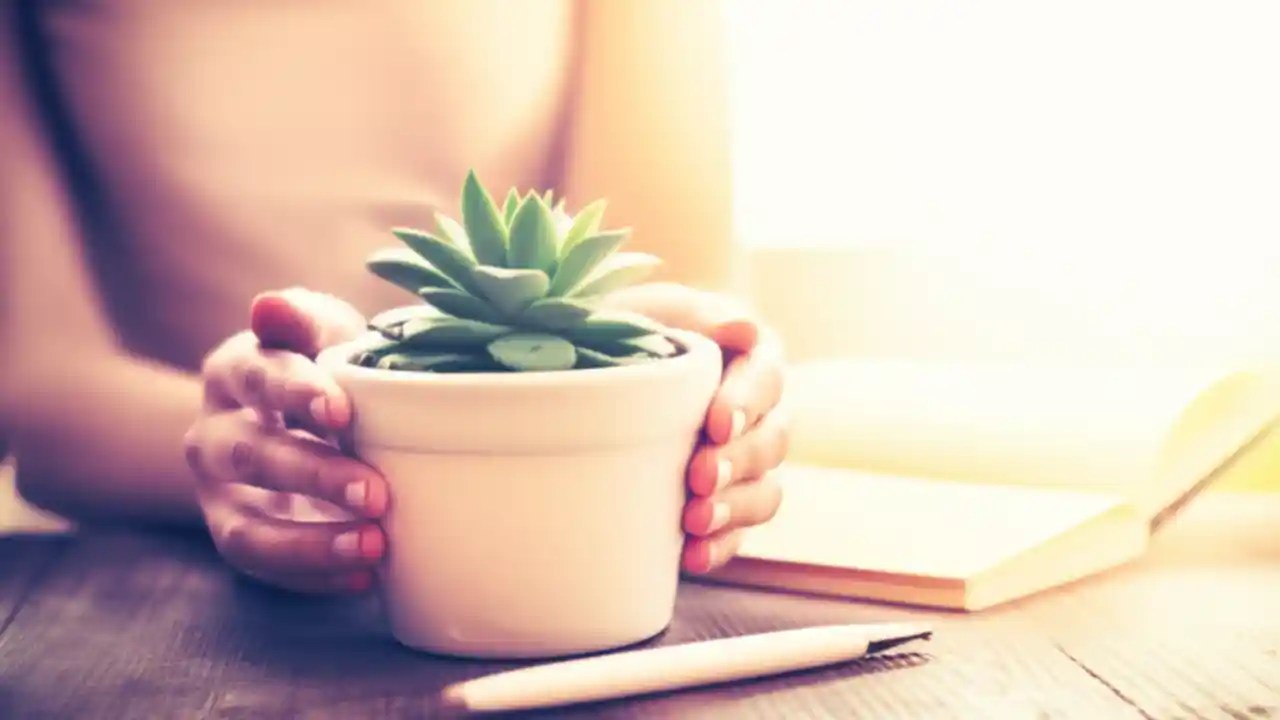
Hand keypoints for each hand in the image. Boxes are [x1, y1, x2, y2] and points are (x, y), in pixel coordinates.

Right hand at [183, 288, 388, 593]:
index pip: (259, 375)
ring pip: (247, 528)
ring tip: (375, 547)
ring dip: (311, 543)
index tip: (344, 412)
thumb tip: (270, 306)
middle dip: (314, 476)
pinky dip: (315, 575)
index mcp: (234, 370)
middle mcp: (212, 432)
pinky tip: (365, 575)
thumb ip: (307, 321)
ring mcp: (216, 494)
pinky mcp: (233, 537)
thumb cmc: (322, 368)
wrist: (296, 421)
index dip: (298, 394)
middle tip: (378, 493)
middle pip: (251, 456)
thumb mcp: (323, 333)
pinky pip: (264, 568)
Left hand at [608, 283, 788, 573]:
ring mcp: (747, 463)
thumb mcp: (657, 311)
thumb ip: (700, 316)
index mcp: (753, 359)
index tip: (716, 422)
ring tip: (694, 520)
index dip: (746, 403)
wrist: (598, 373)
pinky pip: (739, 533)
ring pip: (765, 492)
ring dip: (734, 509)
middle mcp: (761, 414)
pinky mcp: (727, 503)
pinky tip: (692, 556)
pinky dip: (720, 546)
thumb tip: (746, 329)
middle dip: (737, 462)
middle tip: (699, 476)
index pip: (767, 380)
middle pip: (772, 442)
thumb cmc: (633, 331)